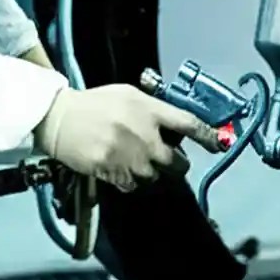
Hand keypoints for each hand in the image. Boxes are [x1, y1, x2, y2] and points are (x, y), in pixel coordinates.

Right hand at [34, 84, 222, 191]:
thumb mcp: (127, 95)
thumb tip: (175, 125)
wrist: (60, 118)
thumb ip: (153, 108)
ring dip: (150, 173)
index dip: (207, 137)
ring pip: (155, 177)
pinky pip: (133, 185)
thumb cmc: (96, 104)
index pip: (188, 124)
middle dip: (176, 164)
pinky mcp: (111, 170)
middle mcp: (144, 134)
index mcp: (149, 110)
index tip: (219, 144)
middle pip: (177, 162)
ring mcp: (128, 155)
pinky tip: (120, 169)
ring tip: (135, 162)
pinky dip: (130, 181)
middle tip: (168, 161)